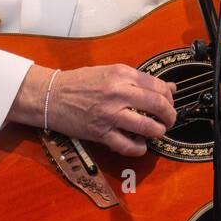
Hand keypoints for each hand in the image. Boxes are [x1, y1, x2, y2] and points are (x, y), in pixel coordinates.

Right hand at [7, 63, 176, 155]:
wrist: (50, 95)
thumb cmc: (79, 82)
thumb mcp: (110, 72)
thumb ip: (139, 80)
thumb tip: (169, 87)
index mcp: (121, 74)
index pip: (158, 86)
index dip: (169, 97)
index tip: (168, 102)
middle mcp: (118, 92)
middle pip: (158, 105)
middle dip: (170, 116)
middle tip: (169, 120)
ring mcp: (110, 114)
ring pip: (148, 127)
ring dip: (158, 132)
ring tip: (156, 132)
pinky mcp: (101, 133)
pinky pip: (128, 146)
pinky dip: (139, 148)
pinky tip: (140, 145)